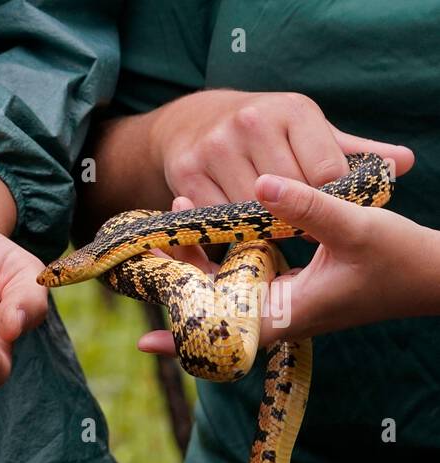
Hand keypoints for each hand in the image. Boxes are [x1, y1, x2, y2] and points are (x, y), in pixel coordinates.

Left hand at [138, 185, 439, 354]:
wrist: (437, 272)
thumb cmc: (402, 257)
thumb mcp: (355, 226)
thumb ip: (306, 206)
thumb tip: (259, 184)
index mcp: (287, 314)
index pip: (222, 335)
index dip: (182, 338)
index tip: (142, 340)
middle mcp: (278, 314)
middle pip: (212, 307)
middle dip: (178, 279)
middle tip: (150, 242)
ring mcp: (283, 300)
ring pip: (225, 288)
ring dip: (199, 261)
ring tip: (176, 220)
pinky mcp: (292, 284)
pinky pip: (245, 274)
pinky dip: (225, 255)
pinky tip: (211, 224)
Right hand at [150, 90, 412, 204]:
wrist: (193, 122)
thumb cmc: (265, 133)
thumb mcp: (309, 133)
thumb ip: (354, 153)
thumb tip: (404, 163)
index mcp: (292, 109)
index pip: (325, 172)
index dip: (328, 200)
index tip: (324, 210)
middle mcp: (251, 122)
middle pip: (289, 193)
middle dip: (295, 214)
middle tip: (295, 224)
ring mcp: (215, 147)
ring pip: (252, 209)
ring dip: (262, 225)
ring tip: (267, 224)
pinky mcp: (186, 172)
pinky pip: (217, 216)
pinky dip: (229, 226)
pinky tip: (236, 222)